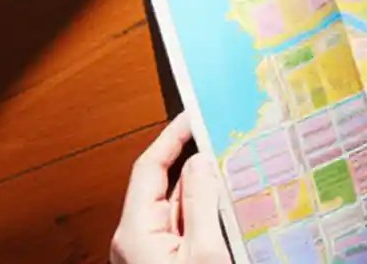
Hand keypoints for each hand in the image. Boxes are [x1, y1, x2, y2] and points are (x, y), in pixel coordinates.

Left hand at [111, 113, 230, 263]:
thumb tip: (201, 162)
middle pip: (163, 186)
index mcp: (136, 231)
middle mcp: (136, 237)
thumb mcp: (204, 251)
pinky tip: (224, 204)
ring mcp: (148, 249)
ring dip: (201, 188)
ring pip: (175, 206)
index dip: (171, 138)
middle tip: (220, 139)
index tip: (192, 117)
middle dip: (192, 161)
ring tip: (230, 169)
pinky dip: (202, 210)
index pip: (149, 168)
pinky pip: (182, 225)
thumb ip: (201, 204)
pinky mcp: (163, 258)